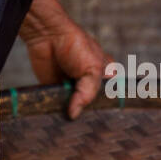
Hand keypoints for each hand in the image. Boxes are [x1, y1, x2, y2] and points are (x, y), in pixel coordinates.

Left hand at [20, 0, 114, 118]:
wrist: (49, 36)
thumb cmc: (76, 45)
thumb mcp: (93, 69)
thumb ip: (88, 94)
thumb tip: (74, 114)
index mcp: (105, 76)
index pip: (111, 98)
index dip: (108, 108)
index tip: (107, 119)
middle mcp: (89, 84)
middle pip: (93, 105)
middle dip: (90, 113)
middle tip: (89, 123)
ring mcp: (73, 89)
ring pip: (76, 108)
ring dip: (73, 113)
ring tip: (73, 121)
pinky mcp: (56, 92)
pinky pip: (58, 106)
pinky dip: (57, 111)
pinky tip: (59, 117)